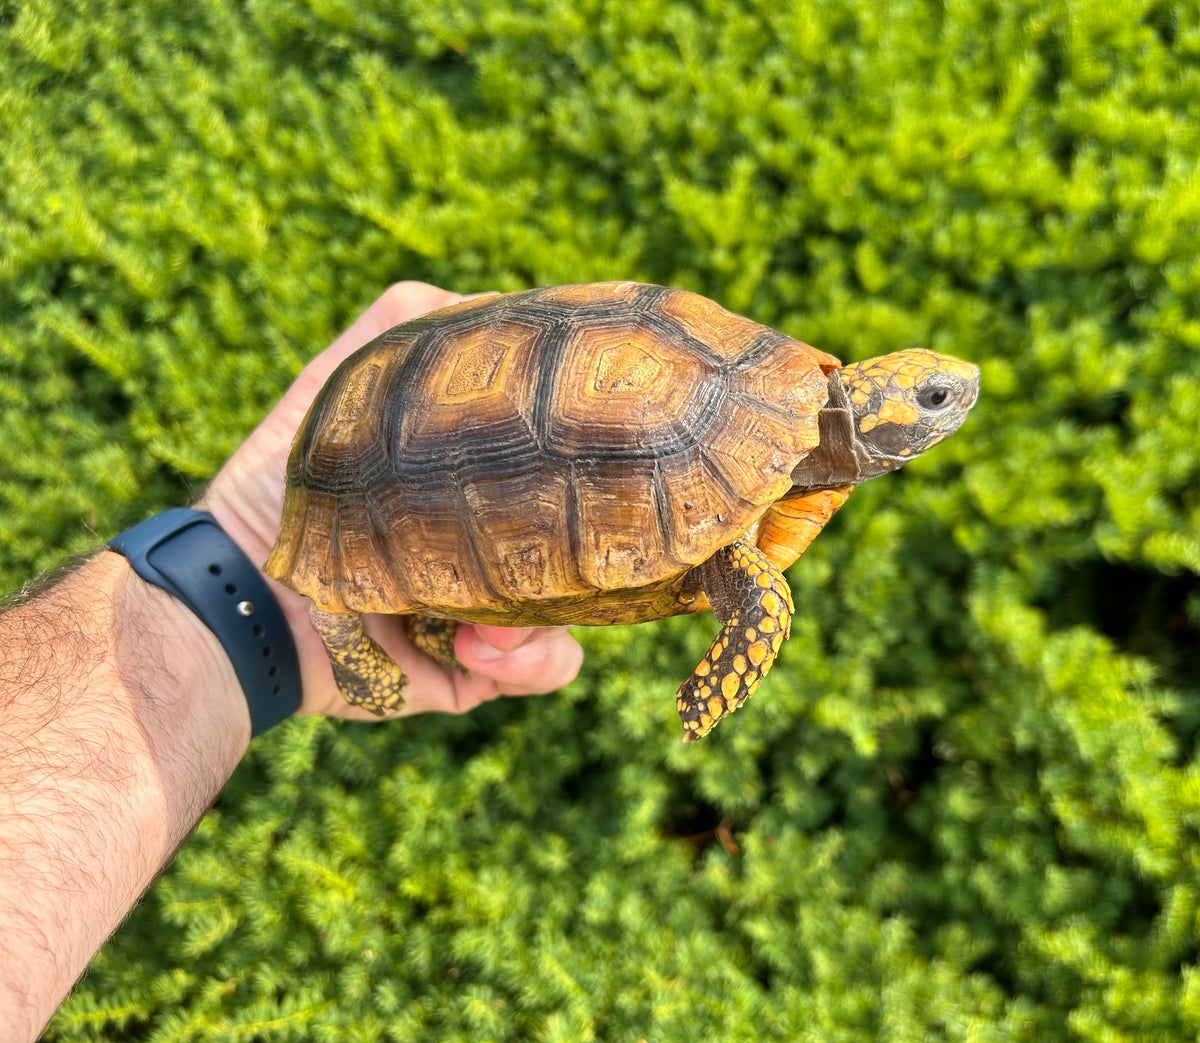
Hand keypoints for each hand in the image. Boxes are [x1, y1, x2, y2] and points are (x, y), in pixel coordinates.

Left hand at [199, 283, 583, 720]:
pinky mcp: (482, 669)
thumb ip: (397, 326)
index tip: (591, 446)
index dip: (580, 460)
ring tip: (486, 622)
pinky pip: (551, 665)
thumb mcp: (337, 386)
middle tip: (552, 538)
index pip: (559, 468)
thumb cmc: (281, 488)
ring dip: (546, 613)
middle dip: (579, 540)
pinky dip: (527, 660)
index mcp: (475, 485)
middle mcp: (493, 542)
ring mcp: (494, 608)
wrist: (242, 605)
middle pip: (587, 536)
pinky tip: (471, 648)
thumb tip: (492, 299)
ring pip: (581, 607)